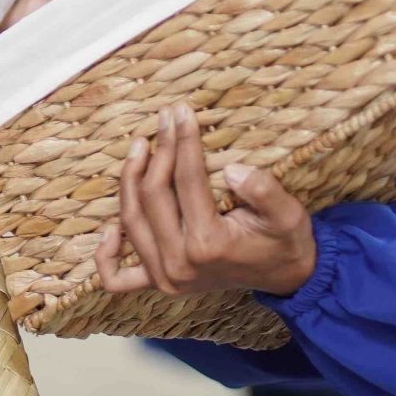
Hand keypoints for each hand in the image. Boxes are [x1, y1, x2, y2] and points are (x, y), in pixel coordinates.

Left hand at [96, 105, 315, 300]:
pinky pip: (119, 277)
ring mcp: (166, 278)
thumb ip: (265, 191)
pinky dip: (107, 255)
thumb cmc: (285, 242)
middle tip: (163, 118)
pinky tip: (111, 227)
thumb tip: (233, 169)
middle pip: (153, 195)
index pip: (187, 179)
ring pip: (131, 222)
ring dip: (129, 181)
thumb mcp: (288, 215)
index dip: (183, 140)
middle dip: (158, 150)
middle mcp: (179, 263)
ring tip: (139, 145)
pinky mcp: (160, 284)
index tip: (181, 111)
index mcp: (209, 244)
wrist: (286, 277)